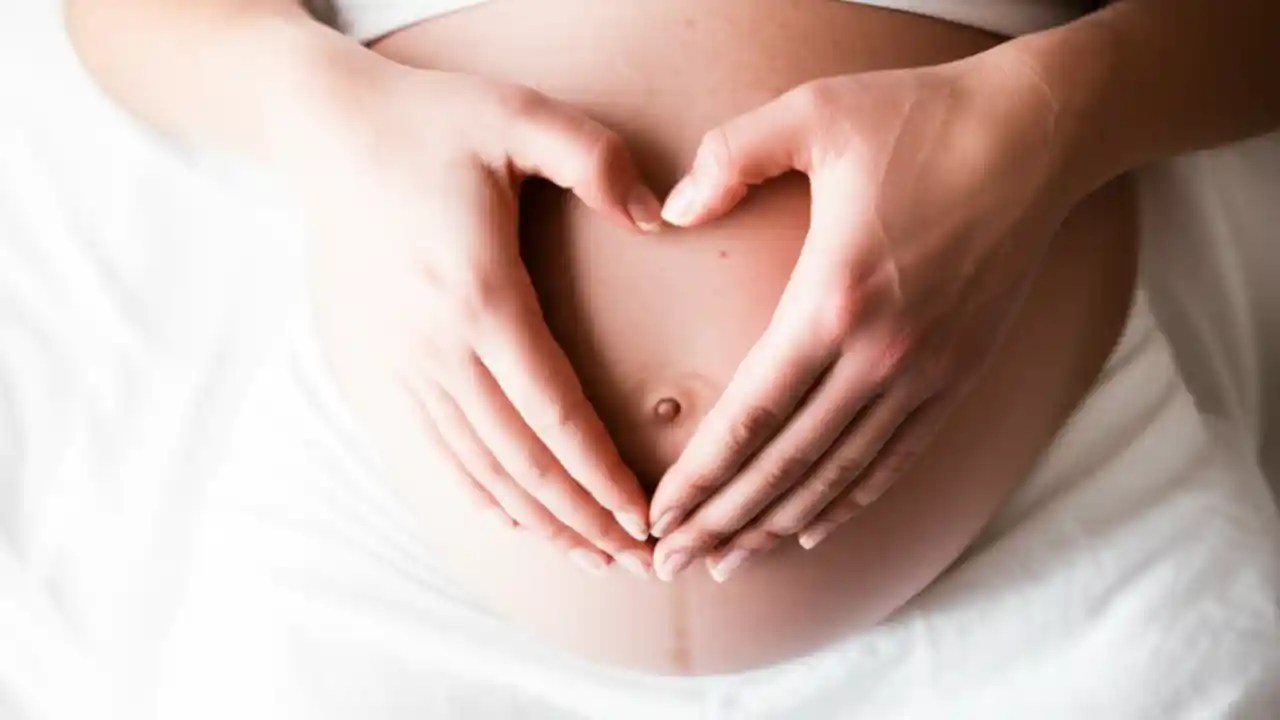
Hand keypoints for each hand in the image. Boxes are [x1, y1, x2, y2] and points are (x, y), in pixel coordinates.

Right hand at [299, 65, 662, 575]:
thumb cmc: (429, 123)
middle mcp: (435, 348)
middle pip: (521, 460)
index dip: (603, 475)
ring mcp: (399, 365)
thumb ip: (594, 159)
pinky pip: (432, 452)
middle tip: (640, 558)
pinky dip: (479, 496)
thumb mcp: (518, 114)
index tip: (647, 516)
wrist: (326, 135)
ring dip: (539, 520)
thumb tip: (656, 217)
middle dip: (584, 517)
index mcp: (479, 297)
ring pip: (477, 468)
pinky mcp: (376, 369)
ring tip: (592, 554)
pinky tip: (516, 521)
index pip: (555, 413)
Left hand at [647, 54, 1076, 580]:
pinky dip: (849, 503)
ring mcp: (926, 373)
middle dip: (722, 522)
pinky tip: (811, 530)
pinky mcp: (959, 376)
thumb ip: (727, 158)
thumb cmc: (920, 117)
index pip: (750, 415)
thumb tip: (670, 212)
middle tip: (670, 565)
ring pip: (839, 477)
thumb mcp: (812, 112)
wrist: (1037, 134)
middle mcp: (881, 355)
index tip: (657, 517)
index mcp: (833, 299)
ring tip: (727, 564)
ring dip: (777, 527)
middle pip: (786, 465)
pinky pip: (896, 460)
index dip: (700, 476)